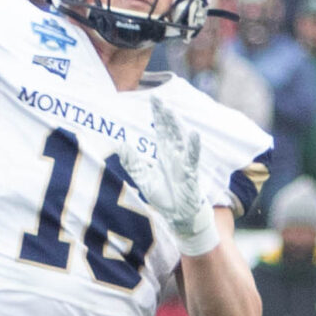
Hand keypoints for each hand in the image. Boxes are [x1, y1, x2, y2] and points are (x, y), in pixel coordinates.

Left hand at [123, 98, 216, 253]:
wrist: (179, 217)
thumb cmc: (165, 198)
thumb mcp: (144, 180)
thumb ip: (133, 163)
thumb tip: (121, 145)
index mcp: (164, 155)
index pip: (161, 130)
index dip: (158, 115)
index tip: (154, 98)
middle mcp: (175, 156)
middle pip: (170, 131)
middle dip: (164, 116)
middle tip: (159, 99)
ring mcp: (183, 164)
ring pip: (180, 141)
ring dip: (176, 127)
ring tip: (170, 112)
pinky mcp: (191, 175)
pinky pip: (193, 158)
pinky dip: (194, 147)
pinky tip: (193, 135)